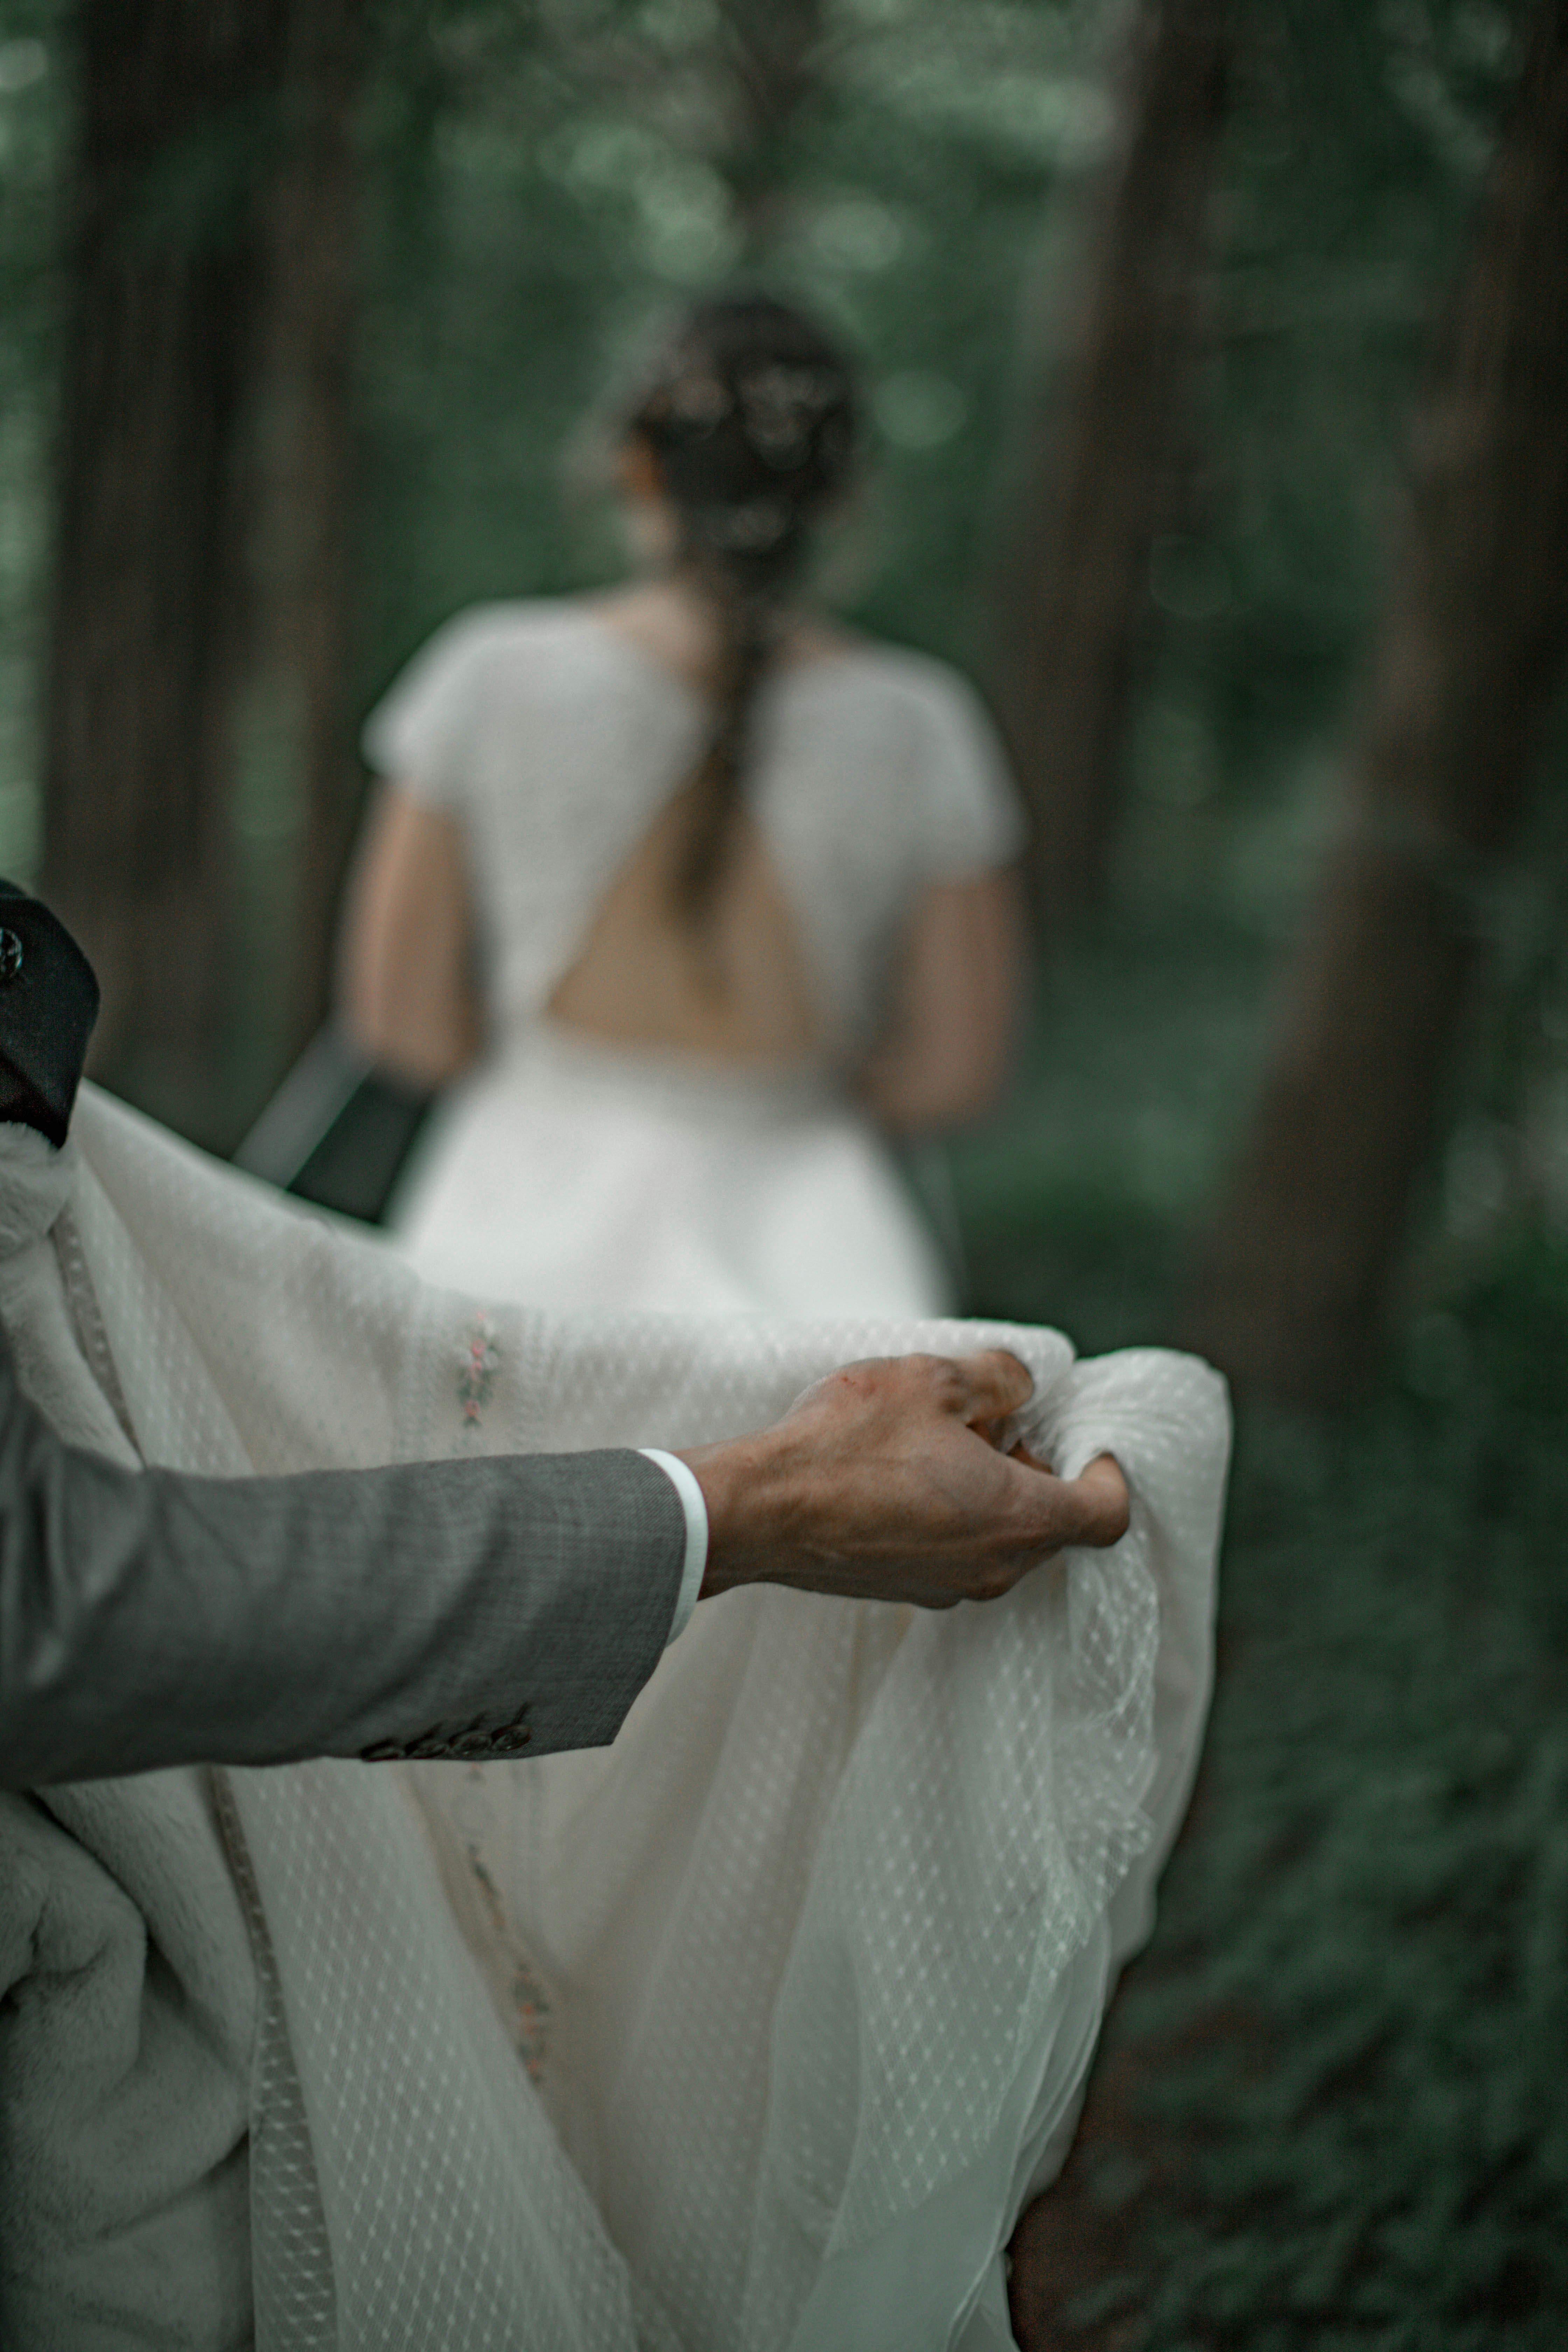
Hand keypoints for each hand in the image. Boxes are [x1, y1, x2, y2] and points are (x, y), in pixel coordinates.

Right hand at [680, 1349, 1128, 1609]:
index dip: (1109, 1472)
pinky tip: (902, 1472)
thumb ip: (998, 1378)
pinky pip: (955, 1551)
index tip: (1087, 1439)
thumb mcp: (933, 1378)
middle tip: (991, 1420)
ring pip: (1000, 1537)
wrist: (760, 1510)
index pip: (1107, 1514)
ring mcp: (948, 1586)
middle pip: (1051, 1523)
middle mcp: (994, 1567)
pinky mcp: (905, 1591)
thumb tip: (1021, 1387)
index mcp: (1018, 1518)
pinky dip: (951, 1513)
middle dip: (1034, 1467)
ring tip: (937, 1439)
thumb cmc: (848, 1443)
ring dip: (988, 1489)